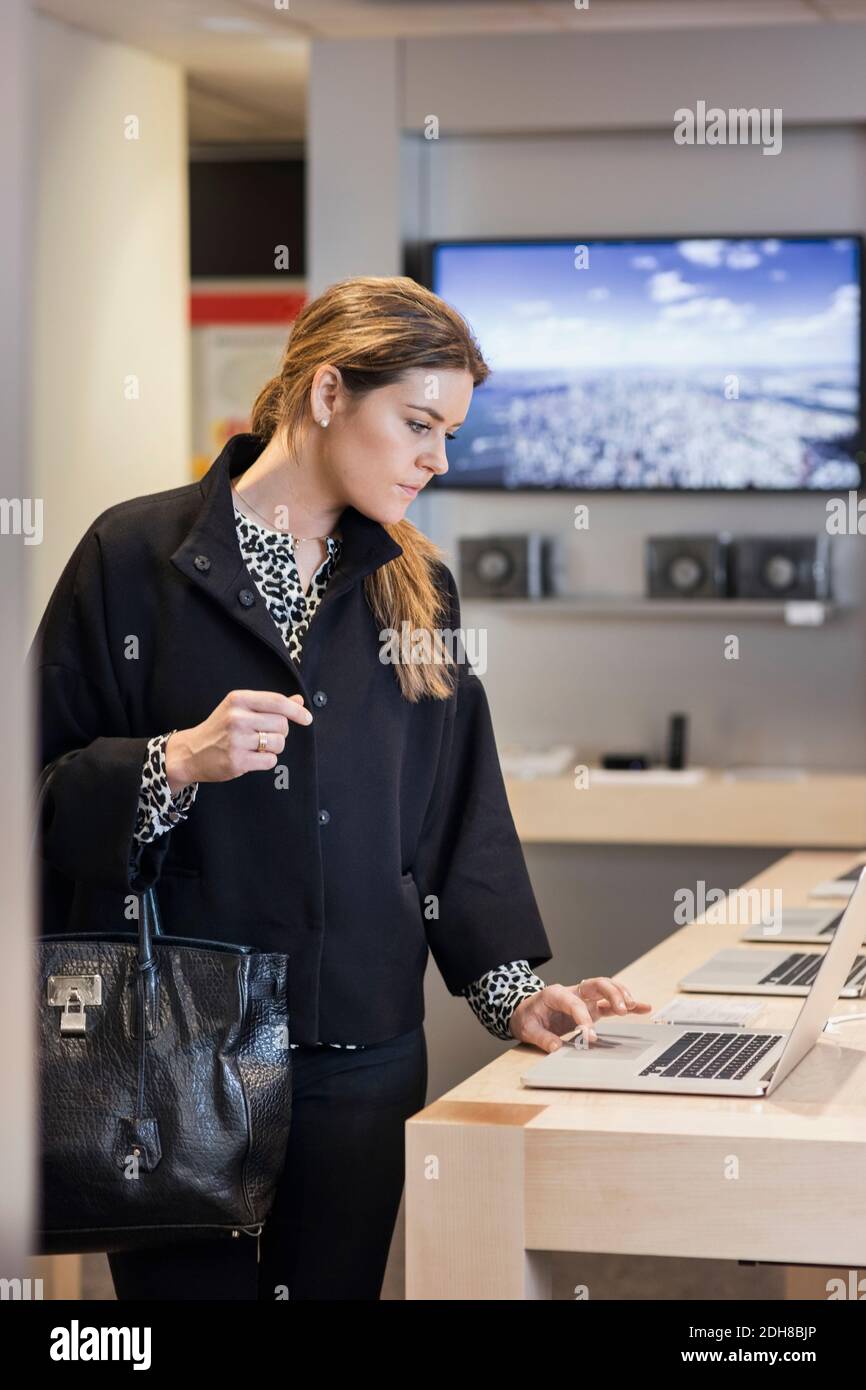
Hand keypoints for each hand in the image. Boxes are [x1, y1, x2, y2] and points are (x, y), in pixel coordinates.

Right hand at [164, 690, 312, 789]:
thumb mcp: (240, 709)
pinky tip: (252, 757)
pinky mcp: (237, 761)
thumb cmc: (220, 728)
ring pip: (278, 743)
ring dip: (274, 747)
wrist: (191, 752)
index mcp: (238, 700)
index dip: (296, 711)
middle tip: (265, 735)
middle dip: (280, 732)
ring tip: (257, 746)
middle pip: (282, 724)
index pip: (277, 701)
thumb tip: (299, 701)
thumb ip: (270, 704)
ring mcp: (236, 740)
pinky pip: (270, 760)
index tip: (307, 718)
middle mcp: (237, 718)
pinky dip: (266, 761)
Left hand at [508, 977, 652, 1052]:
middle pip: (596, 984)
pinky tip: (643, 1007)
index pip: (574, 1003)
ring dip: (622, 995)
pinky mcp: (592, 1007)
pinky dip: (627, 1003)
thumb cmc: (527, 1018)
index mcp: (555, 994)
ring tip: (634, 1007)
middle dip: (612, 994)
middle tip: (623, 1010)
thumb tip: (557, 1048)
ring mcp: (584, 998)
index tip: (590, 1037)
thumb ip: (543, 1038)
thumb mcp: (528, 1029)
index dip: (584, 1020)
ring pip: (607, 988)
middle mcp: (573, 992)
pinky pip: (611, 1003)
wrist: (526, 1011)